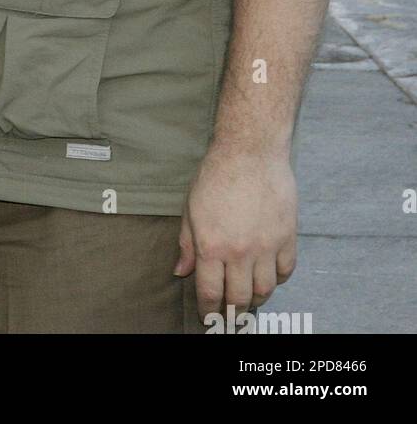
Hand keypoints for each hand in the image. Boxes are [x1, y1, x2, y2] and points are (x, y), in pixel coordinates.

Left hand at [174, 146, 297, 322]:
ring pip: (265, 290)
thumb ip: (187, 244)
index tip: (207, 316)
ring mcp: (267, 246)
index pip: (210, 292)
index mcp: (212, 245)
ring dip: (256, 299)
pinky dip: (278, 279)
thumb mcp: (190, 208)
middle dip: (232, 311)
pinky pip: (286, 271)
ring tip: (249, 298)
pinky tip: (269, 276)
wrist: (249, 152)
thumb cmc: (215, 176)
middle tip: (229, 314)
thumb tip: (181, 272)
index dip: (208, 309)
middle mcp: (240, 251)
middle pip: (240, 298)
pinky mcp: (287, 237)